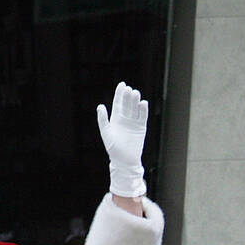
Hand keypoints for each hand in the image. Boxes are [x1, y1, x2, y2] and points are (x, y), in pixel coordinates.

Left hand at [96, 82, 147, 198]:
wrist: (124, 160)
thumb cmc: (113, 148)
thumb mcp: (105, 132)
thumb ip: (102, 119)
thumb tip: (100, 106)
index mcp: (115, 118)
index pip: (118, 102)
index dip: (120, 93)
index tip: (122, 84)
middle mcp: (125, 119)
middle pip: (127, 104)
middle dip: (128, 96)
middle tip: (130, 90)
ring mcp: (134, 123)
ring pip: (135, 109)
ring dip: (136, 101)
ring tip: (136, 93)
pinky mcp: (141, 128)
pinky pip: (143, 117)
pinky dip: (143, 110)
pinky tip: (143, 103)